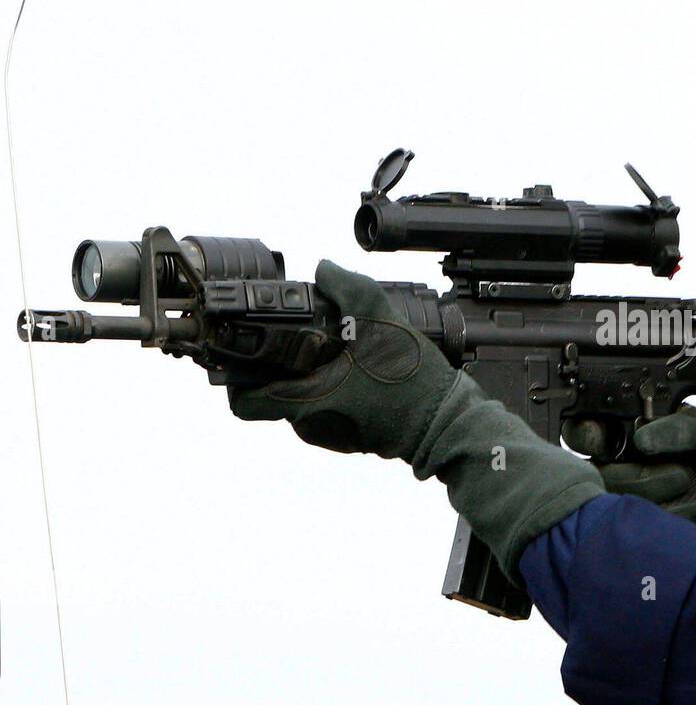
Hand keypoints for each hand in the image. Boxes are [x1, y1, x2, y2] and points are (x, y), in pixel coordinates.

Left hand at [229, 260, 604, 583]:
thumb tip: (324, 269)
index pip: (243, 402)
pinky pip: (329, 406)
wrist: (451, 425)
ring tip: (341, 349)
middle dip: (284, 364)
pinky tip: (360, 368)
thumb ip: (348, 289)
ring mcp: (333, 433)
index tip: (241, 352)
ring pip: (304, 398)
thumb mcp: (381, 323)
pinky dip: (335, 386)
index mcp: (308, 401)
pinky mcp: (353, 435)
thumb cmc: (415, 386)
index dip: (234, 376)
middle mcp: (313, 424)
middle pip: (274, 392)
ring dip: (313, 374)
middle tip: (304, 337)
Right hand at [565, 406, 695, 546]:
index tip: (606, 439)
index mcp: (632, 435)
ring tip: (690, 482)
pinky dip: (677, 514)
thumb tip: (642, 438)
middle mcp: (624, 468)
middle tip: (678, 469)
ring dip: (661, 490)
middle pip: (599, 473)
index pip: (586, 433)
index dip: (587, 435)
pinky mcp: (645, 531)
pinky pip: (644, 524)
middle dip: (640, 472)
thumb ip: (682, 427)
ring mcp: (632, 502)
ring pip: (620, 499)